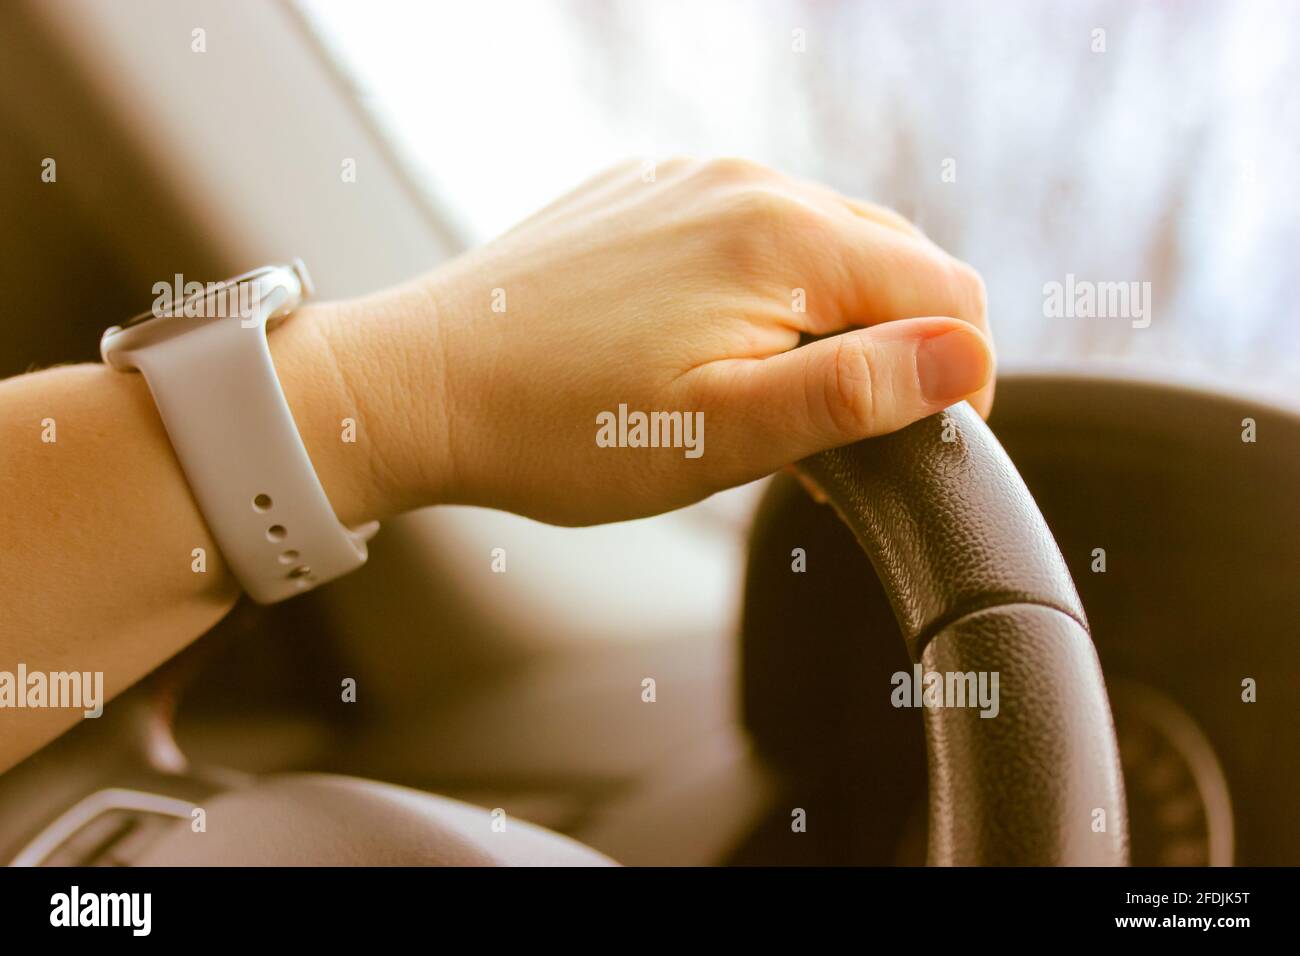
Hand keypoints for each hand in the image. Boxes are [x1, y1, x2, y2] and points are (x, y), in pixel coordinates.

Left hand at [321, 158, 994, 525]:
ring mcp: (686, 180)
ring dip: (833, 314)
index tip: (925, 434)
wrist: (421, 385)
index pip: (944, 287)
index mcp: (780, 236)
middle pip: (890, 254)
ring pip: (820, 238)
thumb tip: (966, 357)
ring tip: (779, 397)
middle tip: (850, 431)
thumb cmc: (558, 428)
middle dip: (897, 340)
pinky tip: (717, 346)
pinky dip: (767, 287)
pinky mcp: (643, 196)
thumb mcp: (721, 436)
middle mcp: (741, 182)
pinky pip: (746, 229)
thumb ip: (854, 392)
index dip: (958, 369)